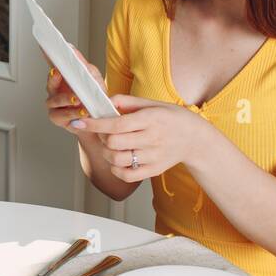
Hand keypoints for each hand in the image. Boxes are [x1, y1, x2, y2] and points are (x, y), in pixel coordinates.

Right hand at [43, 47, 105, 130]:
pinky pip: (62, 116)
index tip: (44, 48)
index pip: (53, 65)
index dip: (47, 57)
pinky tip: (82, 111)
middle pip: (50, 82)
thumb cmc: (94, 97)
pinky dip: (73, 113)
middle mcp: (55, 91)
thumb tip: (71, 48)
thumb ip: (82, 64)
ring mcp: (55, 105)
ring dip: (66, 99)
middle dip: (53, 77)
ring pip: (55, 100)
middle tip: (58, 72)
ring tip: (77, 99)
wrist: (99, 119)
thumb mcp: (93, 77)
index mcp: (62, 78)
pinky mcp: (58, 118)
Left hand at [74, 94, 209, 181]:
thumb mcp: (153, 103)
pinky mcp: (154, 170)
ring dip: (107, 154)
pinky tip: (117, 161)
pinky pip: (127, 175)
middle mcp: (152, 138)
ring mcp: (153, 156)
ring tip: (110, 146)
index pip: (117, 123)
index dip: (94, 124)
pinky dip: (116, 169)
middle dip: (101, 138)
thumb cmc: (171, 118)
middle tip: (103, 133)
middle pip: (114, 143)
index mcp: (151, 118)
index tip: (79, 122)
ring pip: (118, 160)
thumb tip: (105, 100)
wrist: (196, 139)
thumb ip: (128, 102)